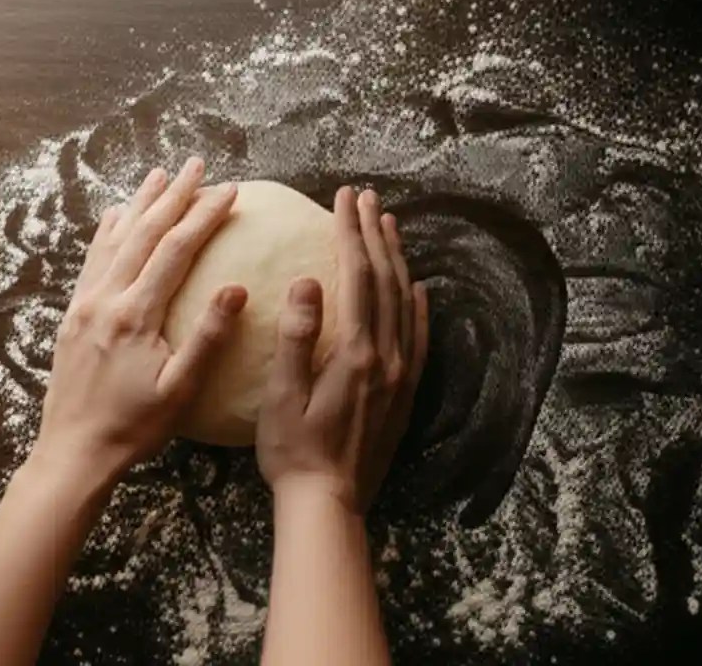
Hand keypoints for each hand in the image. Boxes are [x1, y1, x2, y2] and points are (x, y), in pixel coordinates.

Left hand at [32, 157, 245, 477]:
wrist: (74, 451)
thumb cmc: (134, 427)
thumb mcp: (180, 389)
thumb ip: (209, 337)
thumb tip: (236, 288)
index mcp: (135, 314)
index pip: (175, 250)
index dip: (204, 215)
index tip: (229, 190)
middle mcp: (106, 299)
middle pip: (143, 232)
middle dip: (173, 195)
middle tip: (197, 165)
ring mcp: (85, 304)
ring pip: (115, 239)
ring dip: (140, 204)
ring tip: (160, 175)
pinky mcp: (73, 314)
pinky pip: (92, 259)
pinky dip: (108, 231)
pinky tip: (117, 215)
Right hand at [256, 186, 428, 513]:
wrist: (329, 503)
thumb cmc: (293, 452)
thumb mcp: (281, 395)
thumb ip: (297, 337)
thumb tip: (309, 281)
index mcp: (356, 353)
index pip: (356, 277)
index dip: (350, 233)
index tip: (343, 198)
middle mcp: (387, 358)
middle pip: (386, 281)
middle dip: (375, 234)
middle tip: (365, 198)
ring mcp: (400, 375)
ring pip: (407, 302)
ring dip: (397, 260)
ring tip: (389, 225)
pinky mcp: (404, 393)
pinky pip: (419, 338)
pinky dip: (419, 306)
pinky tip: (418, 288)